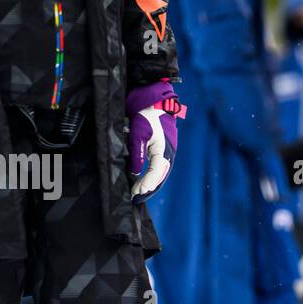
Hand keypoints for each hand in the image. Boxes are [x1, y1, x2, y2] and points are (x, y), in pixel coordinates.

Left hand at [126, 81, 184, 200]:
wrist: (155, 107)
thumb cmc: (147, 117)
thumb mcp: (139, 132)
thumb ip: (137, 151)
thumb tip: (135, 171)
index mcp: (164, 150)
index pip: (156, 171)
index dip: (147, 182)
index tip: (137, 191)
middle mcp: (167, 155)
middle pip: (159, 176)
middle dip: (148, 188)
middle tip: (135, 196)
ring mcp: (166, 155)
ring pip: (159, 175)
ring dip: (149, 185)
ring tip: (137, 193)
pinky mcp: (161, 154)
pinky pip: (157, 170)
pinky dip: (150, 178)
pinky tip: (142, 184)